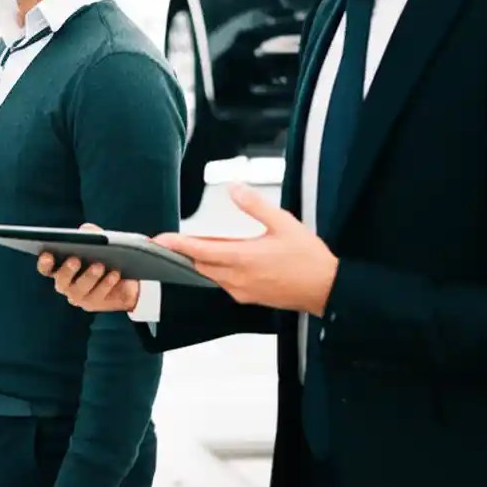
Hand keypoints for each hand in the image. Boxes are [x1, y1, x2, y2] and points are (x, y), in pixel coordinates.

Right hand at [36, 223, 138, 312]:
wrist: (126, 282)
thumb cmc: (106, 258)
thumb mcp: (100, 244)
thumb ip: (92, 234)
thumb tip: (85, 230)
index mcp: (59, 268)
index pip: (46, 268)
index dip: (44, 263)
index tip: (48, 254)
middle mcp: (65, 285)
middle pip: (61, 280)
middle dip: (67, 270)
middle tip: (75, 259)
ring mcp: (78, 296)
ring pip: (79, 290)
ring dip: (89, 276)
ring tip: (99, 265)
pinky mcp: (93, 304)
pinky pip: (98, 295)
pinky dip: (106, 284)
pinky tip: (114, 274)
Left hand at [152, 184, 337, 315]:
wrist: (326, 289)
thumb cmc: (308, 259)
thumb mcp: (283, 223)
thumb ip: (255, 205)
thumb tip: (235, 189)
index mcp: (242, 258)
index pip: (199, 251)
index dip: (177, 245)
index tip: (160, 240)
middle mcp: (237, 278)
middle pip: (201, 264)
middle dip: (188, 251)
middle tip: (178, 239)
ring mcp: (242, 290)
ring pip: (211, 274)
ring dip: (204, 260)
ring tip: (203, 245)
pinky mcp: (249, 298)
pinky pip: (225, 283)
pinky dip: (219, 270)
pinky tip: (227, 260)